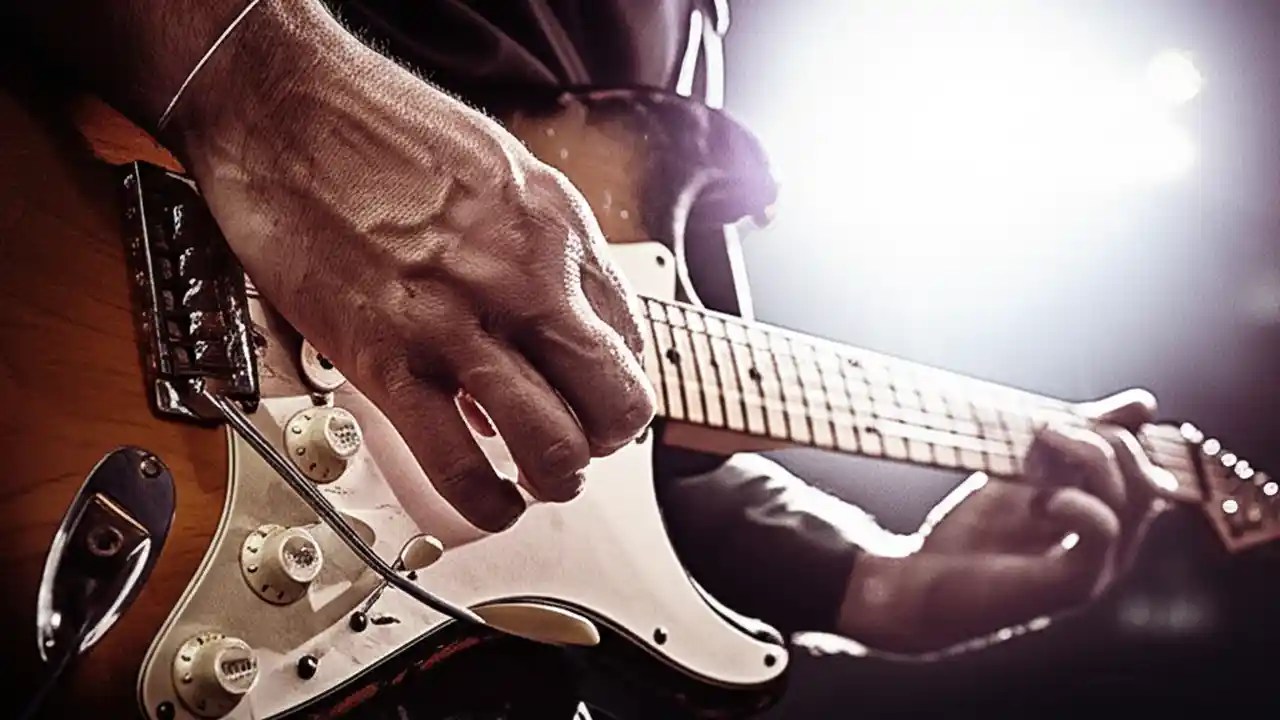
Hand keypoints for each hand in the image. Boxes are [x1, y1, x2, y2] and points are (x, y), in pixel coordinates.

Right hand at [167, 2, 654, 531]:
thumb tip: (553, 318)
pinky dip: (487, 503)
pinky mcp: (386, 360)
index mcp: (556, 228)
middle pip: (613, 400)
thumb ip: (540, 245)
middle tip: (584, 445)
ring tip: (541, 481)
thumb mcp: (502, 168)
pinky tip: (492, 502)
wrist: (286, 108)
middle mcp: (522, 278)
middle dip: (606, 440)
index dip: (615, 381)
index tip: (592, 394)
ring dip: (557, 478)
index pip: (630, 338)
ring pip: (552, 445)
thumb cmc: (381, 126)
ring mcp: (457, 323)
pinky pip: (458, 465)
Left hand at [839, 389, 1174, 653]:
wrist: (922, 587)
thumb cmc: (971, 535)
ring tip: (1038, 449)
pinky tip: (1039, 500)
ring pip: (1132, 498)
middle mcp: (1113, 550)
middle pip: (1146, 479)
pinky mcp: (1073, 585)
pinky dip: (1076, 502)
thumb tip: (1144, 403)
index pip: (1146, 467)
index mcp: (1106, 522)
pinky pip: (1104, 530)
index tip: (1062, 417)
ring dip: (1088, 456)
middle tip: (1047, 429)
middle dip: (1103, 440)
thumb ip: (1075, 444)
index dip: (1119, 431)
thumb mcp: (1027, 475)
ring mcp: (1098, 570)